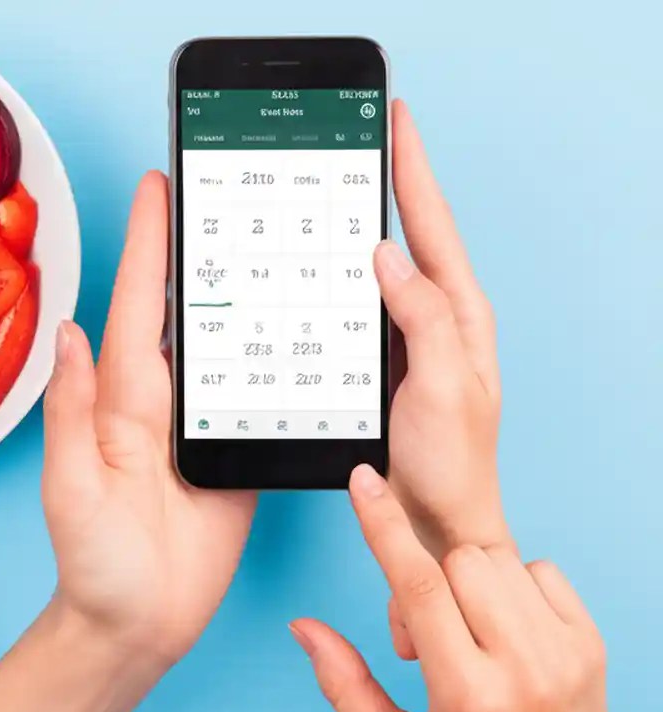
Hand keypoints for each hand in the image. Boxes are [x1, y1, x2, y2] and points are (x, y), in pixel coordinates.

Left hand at [0, 172, 255, 711]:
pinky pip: (259, 394)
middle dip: (199, 246)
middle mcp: (159, 401)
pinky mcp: (237, 451)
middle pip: (184, 309)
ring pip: (225, 343)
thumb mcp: (71, 489)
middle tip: (224, 187)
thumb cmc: (94, 563)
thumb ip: (73, 413)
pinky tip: (299, 324)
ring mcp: (200, 424)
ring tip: (272, 235)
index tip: (159, 186)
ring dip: (244, 291)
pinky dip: (275, 355)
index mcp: (120, 400)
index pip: (136, 306)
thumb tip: (71, 334)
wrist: (137, 625)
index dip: (148, 244)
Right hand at [291, 467, 606, 711]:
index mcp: (467, 693)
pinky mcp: (591, 644)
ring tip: (472, 630)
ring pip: (498, 561)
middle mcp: (523, 669)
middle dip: (432, 580)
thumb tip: (304, 628)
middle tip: (435, 628)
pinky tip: (507, 626)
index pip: (417, 585)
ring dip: (472, 581)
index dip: (383, 526)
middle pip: (458, 563)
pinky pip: (542, 570)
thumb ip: (346, 683)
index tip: (364, 482)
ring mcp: (564, 653)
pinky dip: (516, 586)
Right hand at [381, 100, 509, 558]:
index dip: (413, 171)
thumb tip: (388, 257)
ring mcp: (407, 336)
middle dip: (388, 180)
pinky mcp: (379, 358)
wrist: (435, 520)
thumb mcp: (446, 387)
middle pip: (409, 232)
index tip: (397, 123)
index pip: (433, 226)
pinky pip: (357, 300)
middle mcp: (435, 317)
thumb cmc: (451, 465)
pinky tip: (321, 263)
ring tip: (338, 182)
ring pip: (381, 263)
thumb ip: (423, 318)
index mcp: (459, 315)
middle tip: (363, 138)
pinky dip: (340, 272)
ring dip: (360, 222)